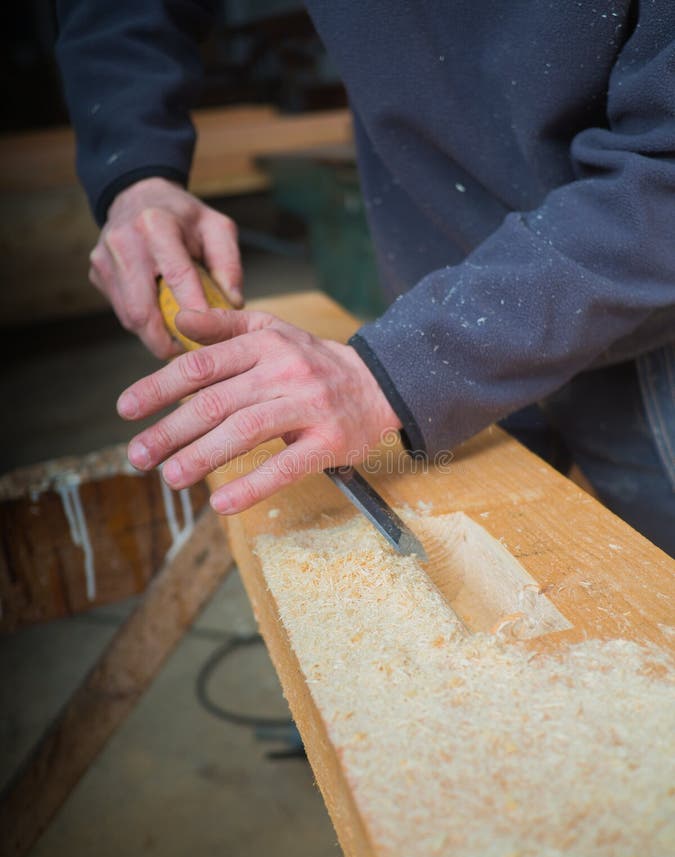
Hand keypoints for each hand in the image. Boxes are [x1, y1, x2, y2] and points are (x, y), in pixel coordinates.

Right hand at [89, 177, 242, 357]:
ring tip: (182, 342)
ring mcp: (104, 260)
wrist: (138, 196)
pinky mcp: (97, 274)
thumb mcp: (217, 228)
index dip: (192, 311)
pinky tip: (164, 322)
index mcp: (156, 224)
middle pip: (142, 310)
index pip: (176, 275)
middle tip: (192, 354)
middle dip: (167, 340)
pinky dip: (145, 325)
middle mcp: (122, 241)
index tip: (207, 338)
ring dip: (156, 337)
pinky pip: (123, 312)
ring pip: (130, 318)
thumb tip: (232, 305)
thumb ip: (229, 265)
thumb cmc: (184, 217)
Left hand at [117, 308, 401, 512]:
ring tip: (170, 478)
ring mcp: (308, 407)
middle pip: (217, 402)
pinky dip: (252, 486)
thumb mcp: (272, 332)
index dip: (159, 387)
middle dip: (171, 430)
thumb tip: (178, 321)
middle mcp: (284, 371)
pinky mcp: (328, 442)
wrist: (379, 384)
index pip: (201, 365)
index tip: (126, 410)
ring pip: (246, 431)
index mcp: (264, 345)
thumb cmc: (314, 361)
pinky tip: (223, 504)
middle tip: (138, 455)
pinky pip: (286, 466)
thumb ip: (224, 327)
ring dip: (202, 457)